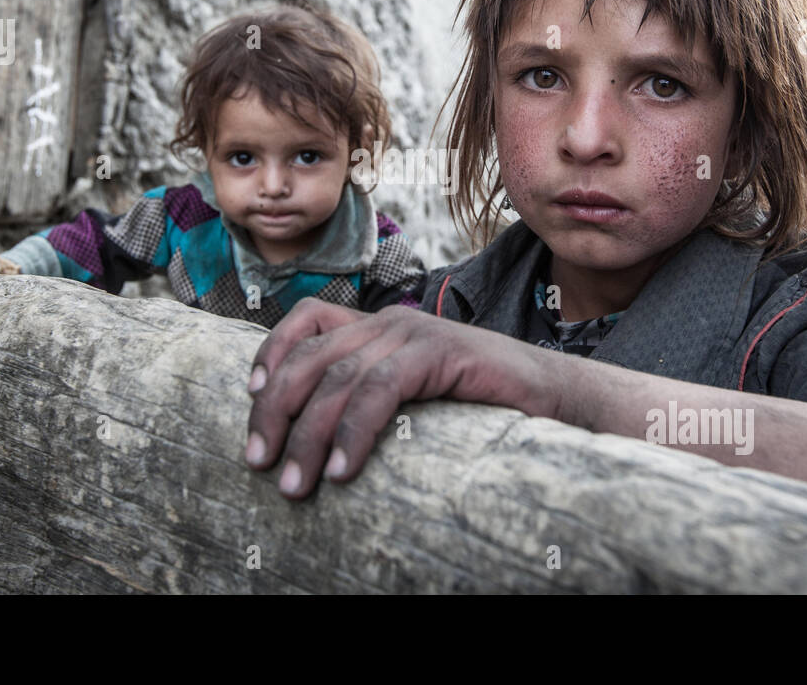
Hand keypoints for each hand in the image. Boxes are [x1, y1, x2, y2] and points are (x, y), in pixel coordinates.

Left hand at [244, 298, 549, 498]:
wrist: (556, 394)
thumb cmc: (482, 403)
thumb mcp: (415, 394)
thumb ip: (374, 394)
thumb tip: (320, 437)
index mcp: (379, 326)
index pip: (307, 321)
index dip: (272, 354)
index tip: (250, 398)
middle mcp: (390, 321)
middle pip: (310, 356)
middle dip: (275, 409)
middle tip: (258, 461)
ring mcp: (414, 334)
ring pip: (338, 378)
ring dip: (308, 436)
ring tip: (294, 485)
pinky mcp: (439, 353)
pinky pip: (380, 391)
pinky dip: (354, 432)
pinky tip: (341, 470)